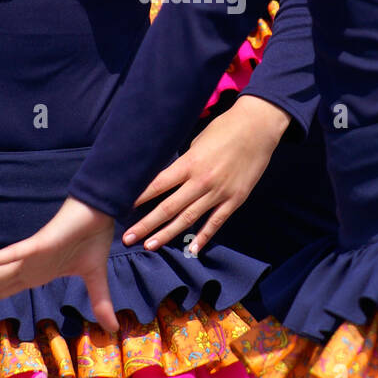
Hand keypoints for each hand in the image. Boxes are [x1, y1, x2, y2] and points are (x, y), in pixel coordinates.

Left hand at [0, 198, 118, 331]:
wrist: (100, 212)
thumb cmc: (92, 237)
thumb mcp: (95, 278)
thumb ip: (100, 303)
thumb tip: (114, 328)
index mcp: (34, 275)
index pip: (0, 292)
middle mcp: (26, 268)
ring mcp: (29, 257)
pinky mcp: (38, 244)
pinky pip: (12, 254)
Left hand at [121, 94, 290, 253]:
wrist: (258, 127)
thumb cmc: (225, 129)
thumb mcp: (197, 142)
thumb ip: (184, 163)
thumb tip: (166, 178)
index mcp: (190, 163)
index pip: (157, 184)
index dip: (138, 198)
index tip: (119, 208)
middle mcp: (202, 181)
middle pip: (168, 207)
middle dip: (146, 224)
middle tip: (127, 238)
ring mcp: (219, 193)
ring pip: (188, 219)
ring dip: (167, 234)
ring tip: (149, 246)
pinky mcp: (235, 200)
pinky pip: (216, 222)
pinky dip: (203, 238)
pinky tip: (191, 250)